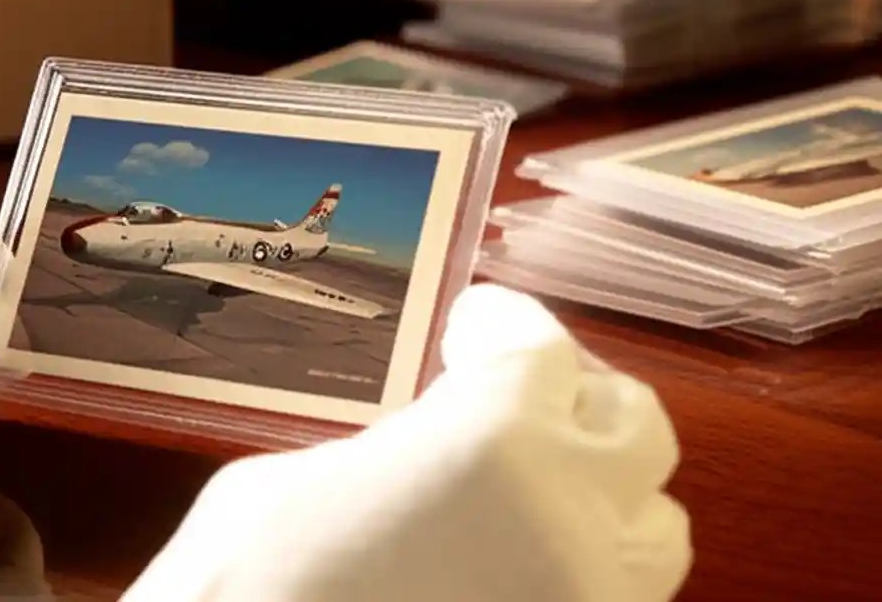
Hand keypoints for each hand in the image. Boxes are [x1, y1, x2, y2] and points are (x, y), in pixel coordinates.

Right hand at [122, 284, 691, 601]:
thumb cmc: (245, 583)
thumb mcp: (296, 481)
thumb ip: (391, 451)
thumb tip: (422, 452)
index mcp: (494, 443)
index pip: (541, 351)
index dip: (506, 325)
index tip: (481, 324)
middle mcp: (572, 524)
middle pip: (637, 429)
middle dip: (580, 398)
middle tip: (524, 394)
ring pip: (655, 533)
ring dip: (604, 494)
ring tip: (538, 486)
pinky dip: (581, 570)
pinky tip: (515, 562)